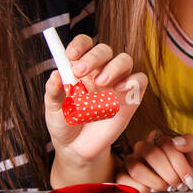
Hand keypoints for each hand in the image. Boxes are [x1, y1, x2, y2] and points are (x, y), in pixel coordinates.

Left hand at [44, 34, 146, 164]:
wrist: (77, 148)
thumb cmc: (64, 124)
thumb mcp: (53, 109)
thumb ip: (53, 91)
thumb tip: (55, 75)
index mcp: (80, 68)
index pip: (85, 44)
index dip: (80, 44)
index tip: (70, 55)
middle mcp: (100, 71)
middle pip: (104, 50)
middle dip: (93, 57)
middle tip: (80, 72)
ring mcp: (117, 84)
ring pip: (124, 60)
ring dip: (114, 67)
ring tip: (102, 82)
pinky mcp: (130, 98)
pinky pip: (140, 80)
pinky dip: (133, 80)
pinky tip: (120, 89)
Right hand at [116, 131, 192, 192]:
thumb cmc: (184, 174)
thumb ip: (190, 143)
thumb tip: (177, 142)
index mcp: (159, 140)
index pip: (166, 143)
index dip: (179, 163)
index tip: (188, 178)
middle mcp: (143, 148)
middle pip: (151, 154)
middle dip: (169, 174)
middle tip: (178, 185)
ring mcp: (130, 162)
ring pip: (136, 168)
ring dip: (155, 182)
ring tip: (166, 189)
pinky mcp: (122, 177)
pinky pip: (124, 180)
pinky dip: (140, 189)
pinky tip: (151, 192)